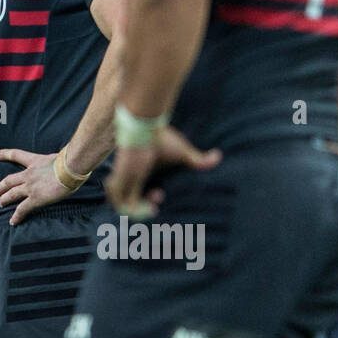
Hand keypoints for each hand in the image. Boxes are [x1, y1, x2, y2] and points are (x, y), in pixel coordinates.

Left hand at [0, 149, 69, 225]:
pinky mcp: (36, 199)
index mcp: (35, 162)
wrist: (70, 169)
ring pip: (12, 194)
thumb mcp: (58, 157)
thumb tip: (63, 162)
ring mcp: (30, 187)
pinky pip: (22, 209)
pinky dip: (16, 216)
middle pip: (9, 180)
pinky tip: (12, 221)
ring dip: (5, 199)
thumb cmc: (69, 161)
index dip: (5, 154)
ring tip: (0, 203)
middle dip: (1, 186)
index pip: (16, 155)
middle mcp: (29, 175)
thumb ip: (55, 161)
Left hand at [105, 127, 220, 217]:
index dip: (145, 202)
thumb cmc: (162, 138)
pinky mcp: (120, 177)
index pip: (136, 194)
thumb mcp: (182, 154)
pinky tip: (147, 205)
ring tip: (152, 209)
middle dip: (141, 210)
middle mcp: (130, 177)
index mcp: (140, 172)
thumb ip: (198, 160)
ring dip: (135, 212)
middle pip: (127, 201)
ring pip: (119, 203)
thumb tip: (218, 157)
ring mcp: (123, 178)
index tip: (161, 196)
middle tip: (155, 206)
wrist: (144, 126)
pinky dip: (129, 208)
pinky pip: (118, 200)